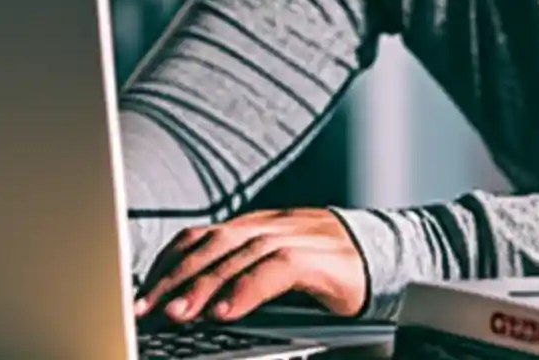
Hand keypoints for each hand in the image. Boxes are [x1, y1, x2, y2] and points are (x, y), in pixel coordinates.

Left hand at [133, 208, 365, 323]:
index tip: (142, 289)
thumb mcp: (281, 272)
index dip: (170, 260)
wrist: (396, 259)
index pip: (203, 234)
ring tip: (178, 314)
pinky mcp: (322, 259)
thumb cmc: (333, 274)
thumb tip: (193, 303)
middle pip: (213, 242)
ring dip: (204, 285)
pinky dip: (248, 289)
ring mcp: (299, 237)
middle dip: (175, 276)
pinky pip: (277, 269)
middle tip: (147, 308)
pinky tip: (226, 312)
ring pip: (239, 253)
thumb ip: (244, 275)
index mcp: (259, 226)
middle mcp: (274, 225)